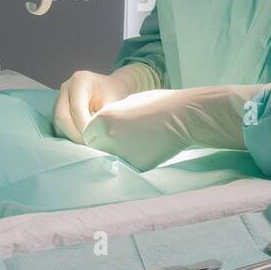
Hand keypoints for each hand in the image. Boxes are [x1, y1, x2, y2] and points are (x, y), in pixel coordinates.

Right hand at [53, 63, 159, 142]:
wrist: (113, 87)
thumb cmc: (116, 93)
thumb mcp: (114, 103)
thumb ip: (104, 118)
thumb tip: (98, 137)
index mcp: (79, 80)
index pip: (76, 108)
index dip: (83, 127)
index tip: (94, 140)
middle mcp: (66, 88)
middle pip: (61, 116)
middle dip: (74, 135)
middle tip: (89, 146)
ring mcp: (60, 98)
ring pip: (58, 123)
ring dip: (71, 137)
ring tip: (87, 145)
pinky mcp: (59, 109)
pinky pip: (59, 126)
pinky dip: (69, 136)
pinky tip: (82, 140)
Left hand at [82, 84, 270, 170]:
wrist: (184, 116)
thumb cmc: (158, 104)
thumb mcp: (127, 103)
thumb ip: (110, 116)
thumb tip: (100, 127)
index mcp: (102, 119)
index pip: (86, 135)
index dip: (96, 135)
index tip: (107, 134)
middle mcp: (107, 138)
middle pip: (94, 149)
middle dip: (103, 147)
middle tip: (121, 142)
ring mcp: (121, 154)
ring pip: (110, 160)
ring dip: (116, 156)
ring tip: (135, 145)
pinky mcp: (136, 166)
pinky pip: (127, 166)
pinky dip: (133, 161)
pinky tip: (147, 150)